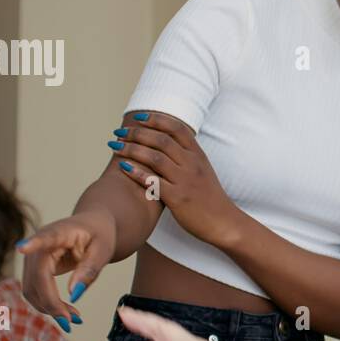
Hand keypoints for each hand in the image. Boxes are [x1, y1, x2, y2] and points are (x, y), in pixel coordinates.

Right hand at [17, 209, 115, 331]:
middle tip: (75, 320)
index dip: (32, 243)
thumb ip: (89, 270)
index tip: (22, 247)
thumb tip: (74, 294)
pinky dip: (48, 305)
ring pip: (31, 289)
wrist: (91, 226)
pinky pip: (35, 291)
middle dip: (52, 302)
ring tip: (75, 318)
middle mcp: (40, 243)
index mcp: (60, 232)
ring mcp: (33, 257)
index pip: (44, 238)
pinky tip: (66, 312)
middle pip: (37, 277)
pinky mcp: (33, 269)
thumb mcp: (103, 250)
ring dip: (49, 307)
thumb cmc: (99, 234)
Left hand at [111, 113, 234, 248]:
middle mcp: (192, 164)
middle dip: (137, 133)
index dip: (156, 119)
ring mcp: (185, 180)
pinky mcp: (178, 198)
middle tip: (119, 133)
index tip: (139, 118)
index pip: (177, 128)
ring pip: (155, 157)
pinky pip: (153, 182)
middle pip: (161, 140)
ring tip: (115, 147)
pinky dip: (136, 173)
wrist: (224, 222)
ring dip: (132, 149)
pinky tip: (123, 167)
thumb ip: (186, 156)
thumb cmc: (209, 198)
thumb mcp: (203, 170)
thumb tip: (166, 143)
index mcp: (198, 155)